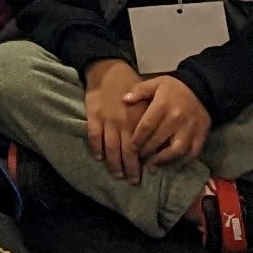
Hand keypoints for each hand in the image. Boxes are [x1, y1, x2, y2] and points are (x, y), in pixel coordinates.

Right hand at [83, 58, 145, 181]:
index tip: (144, 174)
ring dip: (113, 164)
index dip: (141, 163)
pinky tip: (99, 157)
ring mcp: (107, 120)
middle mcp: (123, 123)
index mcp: (138, 121)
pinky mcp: (93, 116)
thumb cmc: (131, 87)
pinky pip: (94, 137)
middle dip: (129, 169)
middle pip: (126, 153)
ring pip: (110, 148)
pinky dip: (96, 149)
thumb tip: (160, 144)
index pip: (141, 148)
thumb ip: (152, 122)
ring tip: (117, 174)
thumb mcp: (148, 102)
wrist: (108, 71)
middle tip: (131, 182)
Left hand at [124, 72, 213, 169]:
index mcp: (162, 106)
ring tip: (151, 167)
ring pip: (175, 151)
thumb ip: (140, 90)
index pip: (146, 127)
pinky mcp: (201, 137)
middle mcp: (176, 119)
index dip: (136, 140)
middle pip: (158, 141)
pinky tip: (170, 166)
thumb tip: (124, 100)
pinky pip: (191, 154)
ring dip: (162, 161)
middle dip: (146, 152)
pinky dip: (181, 163)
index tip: (129, 149)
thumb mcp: (156, 83)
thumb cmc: (174, 88)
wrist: (203, 89)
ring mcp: (190, 130)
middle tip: (137, 160)